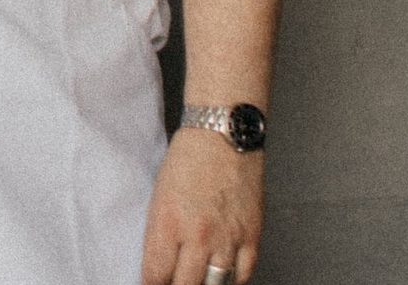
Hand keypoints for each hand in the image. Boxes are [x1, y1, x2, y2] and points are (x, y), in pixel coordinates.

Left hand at [140, 130, 265, 283]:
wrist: (222, 136)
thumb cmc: (188, 159)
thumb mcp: (159, 197)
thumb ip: (159, 233)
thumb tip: (159, 262)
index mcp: (167, 223)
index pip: (156, 274)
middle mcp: (198, 235)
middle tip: (172, 284)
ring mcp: (227, 238)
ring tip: (196, 281)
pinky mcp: (251, 235)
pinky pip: (243, 274)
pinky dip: (232, 280)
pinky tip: (223, 278)